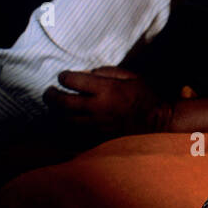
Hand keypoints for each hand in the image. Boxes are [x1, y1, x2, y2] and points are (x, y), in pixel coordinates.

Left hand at [45, 66, 171, 138]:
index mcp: (107, 89)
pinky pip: (75, 131)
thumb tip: (86, 73)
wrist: (159, 120)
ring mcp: (97, 124)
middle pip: (63, 103)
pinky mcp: (99, 135)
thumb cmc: (146, 94)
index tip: (63, 76)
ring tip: (55, 105)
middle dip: (51, 96)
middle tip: (49, 92)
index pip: (74, 81)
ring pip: (66, 119)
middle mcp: (99, 107)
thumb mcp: (130, 75)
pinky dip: (67, 124)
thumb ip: (106, 72)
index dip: (64, 77)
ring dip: (56, 112)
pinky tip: (66, 119)